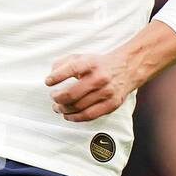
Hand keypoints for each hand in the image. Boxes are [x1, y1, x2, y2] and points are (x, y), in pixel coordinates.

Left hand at [45, 22, 175, 121]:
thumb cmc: (99, 64)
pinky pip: (88, 116)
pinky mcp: (111, 104)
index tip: (48, 82)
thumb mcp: (82, 57)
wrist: (128, 68)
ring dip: (63, 109)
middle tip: (53, 98)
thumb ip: (63, 63)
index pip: (70, 69)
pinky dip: (74, 118)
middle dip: (57, 98)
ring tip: (57, 108)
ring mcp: (106, 93)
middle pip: (71, 94)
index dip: (56, 77)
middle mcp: (99, 78)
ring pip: (78, 107)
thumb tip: (51, 76)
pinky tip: (68, 115)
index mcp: (91, 63)